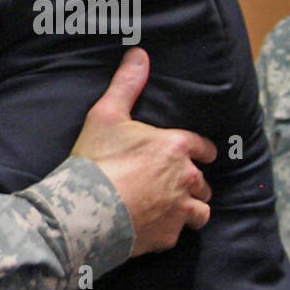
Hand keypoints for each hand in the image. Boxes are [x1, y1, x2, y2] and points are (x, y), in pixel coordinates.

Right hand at [72, 48, 215, 255]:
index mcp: (175, 147)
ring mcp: (179, 210)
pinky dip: (170, 230)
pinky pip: (178, 233)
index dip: (202, 150)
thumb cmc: (97, 160)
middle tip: (179, 184)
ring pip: (200, 211)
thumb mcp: (106, 114)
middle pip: (202, 182)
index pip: (202, 147)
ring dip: (192, 209)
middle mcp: (185, 178)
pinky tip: (156, 227)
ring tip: (178, 209)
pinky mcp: (168, 236)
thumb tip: (139, 53)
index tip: (202, 154)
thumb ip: (126, 83)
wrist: (86, 210)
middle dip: (194, 182)